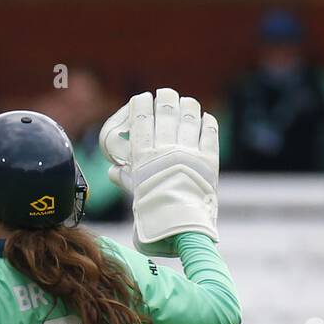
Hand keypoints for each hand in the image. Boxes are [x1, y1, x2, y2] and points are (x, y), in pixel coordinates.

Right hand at [99, 88, 218, 255]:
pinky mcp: (209, 159)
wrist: (180, 229)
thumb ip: (127, 179)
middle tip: (164, 94)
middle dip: (165, 98)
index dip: (141, 104)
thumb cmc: (153, 216)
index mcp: (145, 157)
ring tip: (186, 102)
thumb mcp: (135, 196)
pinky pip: (209, 132)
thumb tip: (114, 171)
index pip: (141, 119)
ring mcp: (190, 152)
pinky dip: (207, 122)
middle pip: (166, 111)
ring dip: (187, 106)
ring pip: (189, 116)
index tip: (142, 98)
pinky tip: (205, 118)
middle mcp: (167, 149)